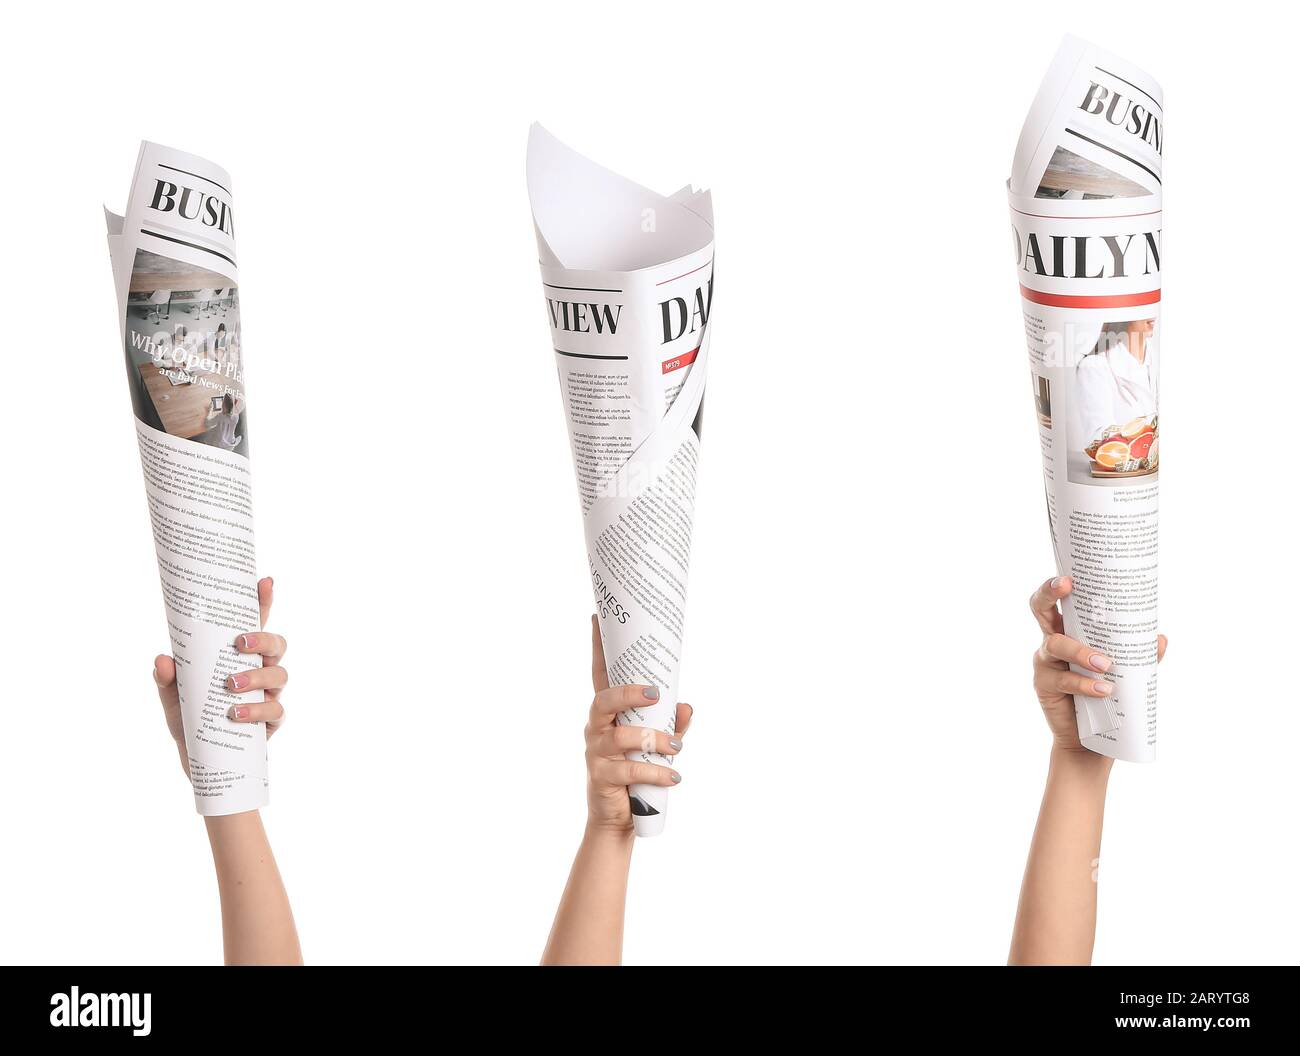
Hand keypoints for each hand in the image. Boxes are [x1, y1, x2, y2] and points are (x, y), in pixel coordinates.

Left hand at [152, 576, 288, 781]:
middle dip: (264, 639)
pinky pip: (277, 710)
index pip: (255, 623)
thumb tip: (162, 659)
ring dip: (258, 676)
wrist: (198, 765)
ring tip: (231, 685)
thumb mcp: (171, 698)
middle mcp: (259, 672)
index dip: (263, 601)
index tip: (263, 581)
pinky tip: (236, 714)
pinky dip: (257, 710)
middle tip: (241, 643)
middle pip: (277, 645)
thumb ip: (166, 679)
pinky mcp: (271, 722)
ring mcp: (269, 696)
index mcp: (238, 658)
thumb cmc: (189, 721)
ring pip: (280, 674)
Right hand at [584, 616, 691, 834]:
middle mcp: (596, 728)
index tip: (596, 618)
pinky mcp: (601, 778)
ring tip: (677, 747)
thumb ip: (672, 724)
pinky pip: (630, 770)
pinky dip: (656, 771)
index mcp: (608, 714)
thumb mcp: (658, 745)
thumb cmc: (637, 773)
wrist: (617, 818)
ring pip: (621, 737)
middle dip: (629, 693)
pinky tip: (675, 775)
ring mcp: (596, 753)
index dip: (598, 648)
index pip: (600, 674)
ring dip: (655, 740)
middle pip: (603, 699)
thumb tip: (687, 706)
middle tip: (656, 693)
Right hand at [1029, 575, 1165, 753]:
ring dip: (1081, 651)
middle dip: (1049, 592)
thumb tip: (1160, 638)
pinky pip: (1063, 679)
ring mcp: (1045, 663)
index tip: (1070, 576)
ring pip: (1055, 644)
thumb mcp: (1127, 673)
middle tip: (1067, 586)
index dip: (1056, 585)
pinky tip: (1103, 690)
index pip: (1058, 601)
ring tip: (1106, 665)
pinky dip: (1084, 684)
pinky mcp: (1044, 686)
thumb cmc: (1106, 698)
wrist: (1091, 741)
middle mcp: (1052, 641)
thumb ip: (1139, 656)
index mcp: (1070, 630)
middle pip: (1039, 608)